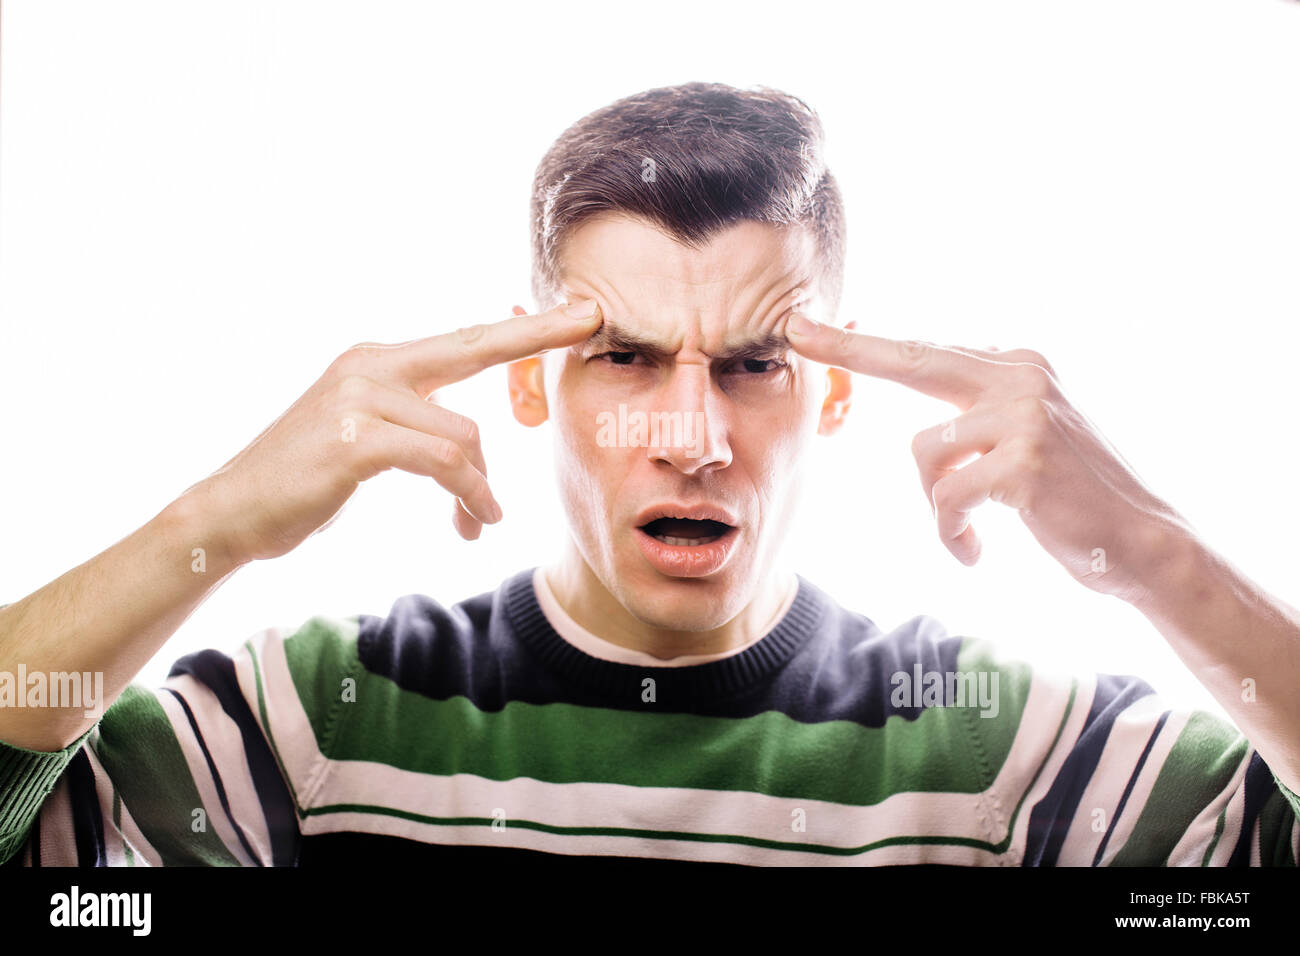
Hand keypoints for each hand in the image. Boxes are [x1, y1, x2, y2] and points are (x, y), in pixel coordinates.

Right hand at [191, 299, 602, 564]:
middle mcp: (370, 365)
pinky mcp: (356, 438)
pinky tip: (473, 520)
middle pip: (475, 346)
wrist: (230, 513)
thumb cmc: (304, 482)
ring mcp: (360, 397)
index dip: (523, 325)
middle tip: (591, 319)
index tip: (575, 308)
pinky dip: (469, 494)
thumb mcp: (365, 440)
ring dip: (482, 486)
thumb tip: (469, 441)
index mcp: (376, 362)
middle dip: (536, 332)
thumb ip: (414, 423)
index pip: (464, 339)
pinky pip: (443, 461)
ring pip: (465, 434)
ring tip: (478, 520)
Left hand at [786, 313, 1187, 604]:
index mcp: (1017, 365)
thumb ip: (981, 411)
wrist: (1145, 542)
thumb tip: (929, 404)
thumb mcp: (1029, 437)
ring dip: (935, 505)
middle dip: (850, 348)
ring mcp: (1024, 415)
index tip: (806, 324)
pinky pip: (947, 498)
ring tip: (964, 531)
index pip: (926, 351)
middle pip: (914, 359)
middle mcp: (1021, 375)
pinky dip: (951, 533)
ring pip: (924, 453)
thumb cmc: (1076, 497)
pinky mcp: (1024, 461)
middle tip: (796, 331)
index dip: (863, 342)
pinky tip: (974, 553)